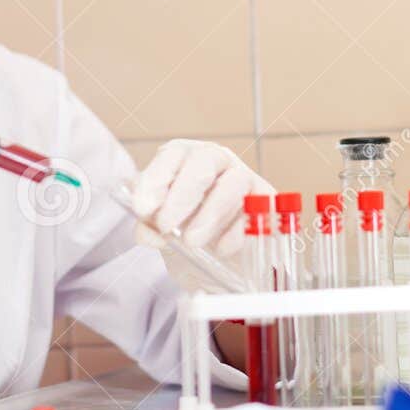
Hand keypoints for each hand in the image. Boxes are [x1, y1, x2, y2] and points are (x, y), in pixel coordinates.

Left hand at [129, 139, 272, 290]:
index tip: (143, 208)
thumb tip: (149, 233)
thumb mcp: (161, 227)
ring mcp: (244, 178)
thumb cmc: (185, 227)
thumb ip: (150, 226)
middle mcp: (216, 160)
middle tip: (165, 225)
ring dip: (210, 213)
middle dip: (182, 194)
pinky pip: (257, 210)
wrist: (218, 252)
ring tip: (191, 241)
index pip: (172, 156)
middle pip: (204, 162)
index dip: (156, 179)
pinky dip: (237, 231)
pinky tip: (220, 249)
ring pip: (233, 184)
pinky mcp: (266, 202)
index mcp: (185, 157)